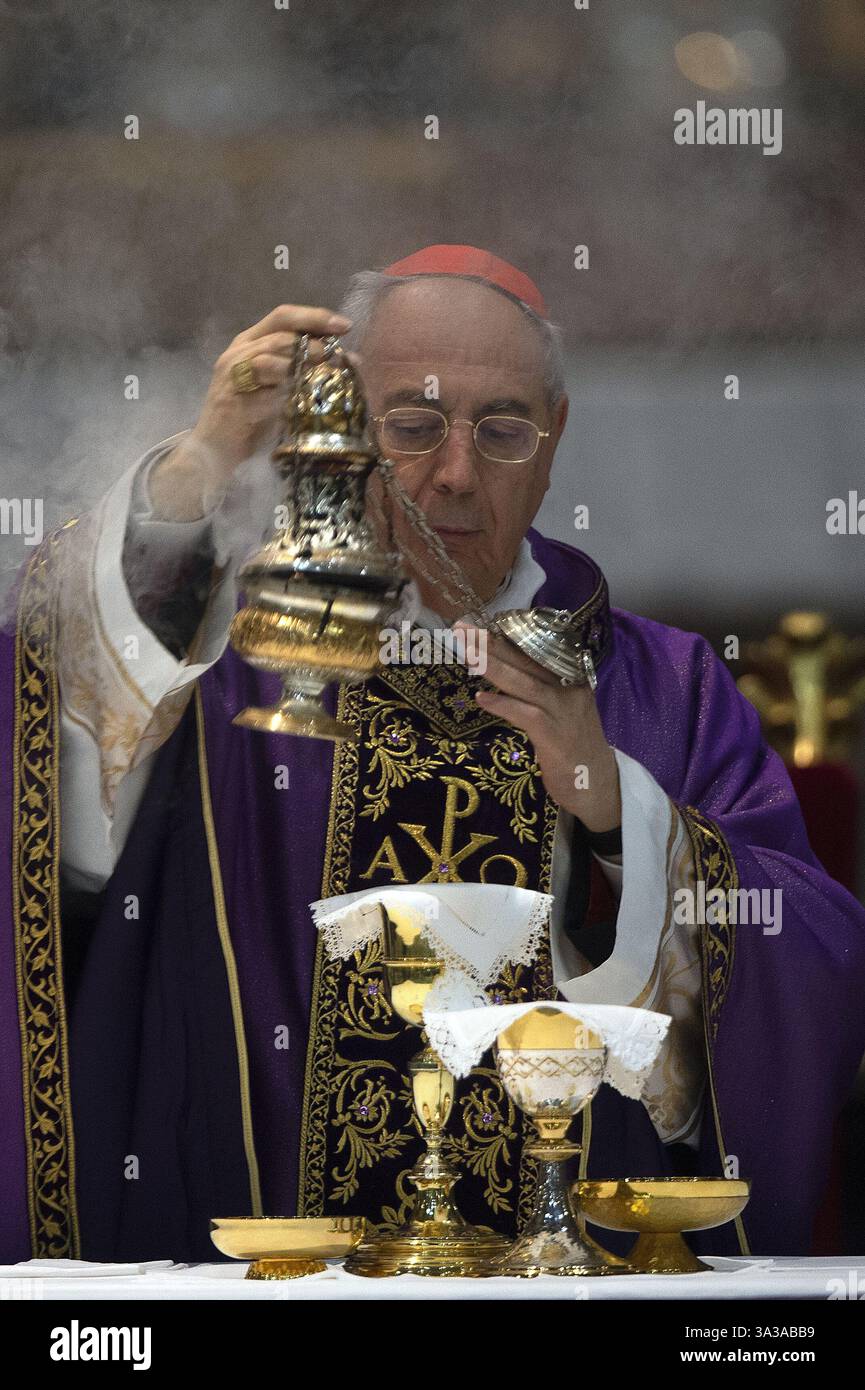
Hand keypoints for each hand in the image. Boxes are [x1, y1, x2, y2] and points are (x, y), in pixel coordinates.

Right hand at [148, 303, 353, 520]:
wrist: (215, 448)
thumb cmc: (251, 417)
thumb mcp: (280, 386)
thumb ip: (304, 369)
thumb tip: (347, 359)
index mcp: (250, 342)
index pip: (284, 317)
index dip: (315, 317)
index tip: (344, 326)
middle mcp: (239, 351)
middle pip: (280, 331)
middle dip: (314, 337)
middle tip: (339, 350)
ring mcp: (233, 373)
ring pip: (271, 355)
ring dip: (303, 361)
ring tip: (327, 369)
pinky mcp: (233, 398)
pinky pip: (265, 390)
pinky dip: (287, 391)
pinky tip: (305, 398)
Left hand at [455, 624, 620, 832]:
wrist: (597, 785)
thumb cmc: (574, 747)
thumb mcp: (560, 710)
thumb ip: (538, 691)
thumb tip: (504, 673)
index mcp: (570, 678)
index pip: (536, 651)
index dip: (506, 637)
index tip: (478, 625)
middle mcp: (569, 689)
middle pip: (526, 660)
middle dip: (492, 643)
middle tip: (463, 628)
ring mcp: (563, 711)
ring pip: (524, 683)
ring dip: (493, 666)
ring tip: (466, 653)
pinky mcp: (554, 736)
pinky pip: (525, 714)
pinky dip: (503, 705)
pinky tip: (482, 698)